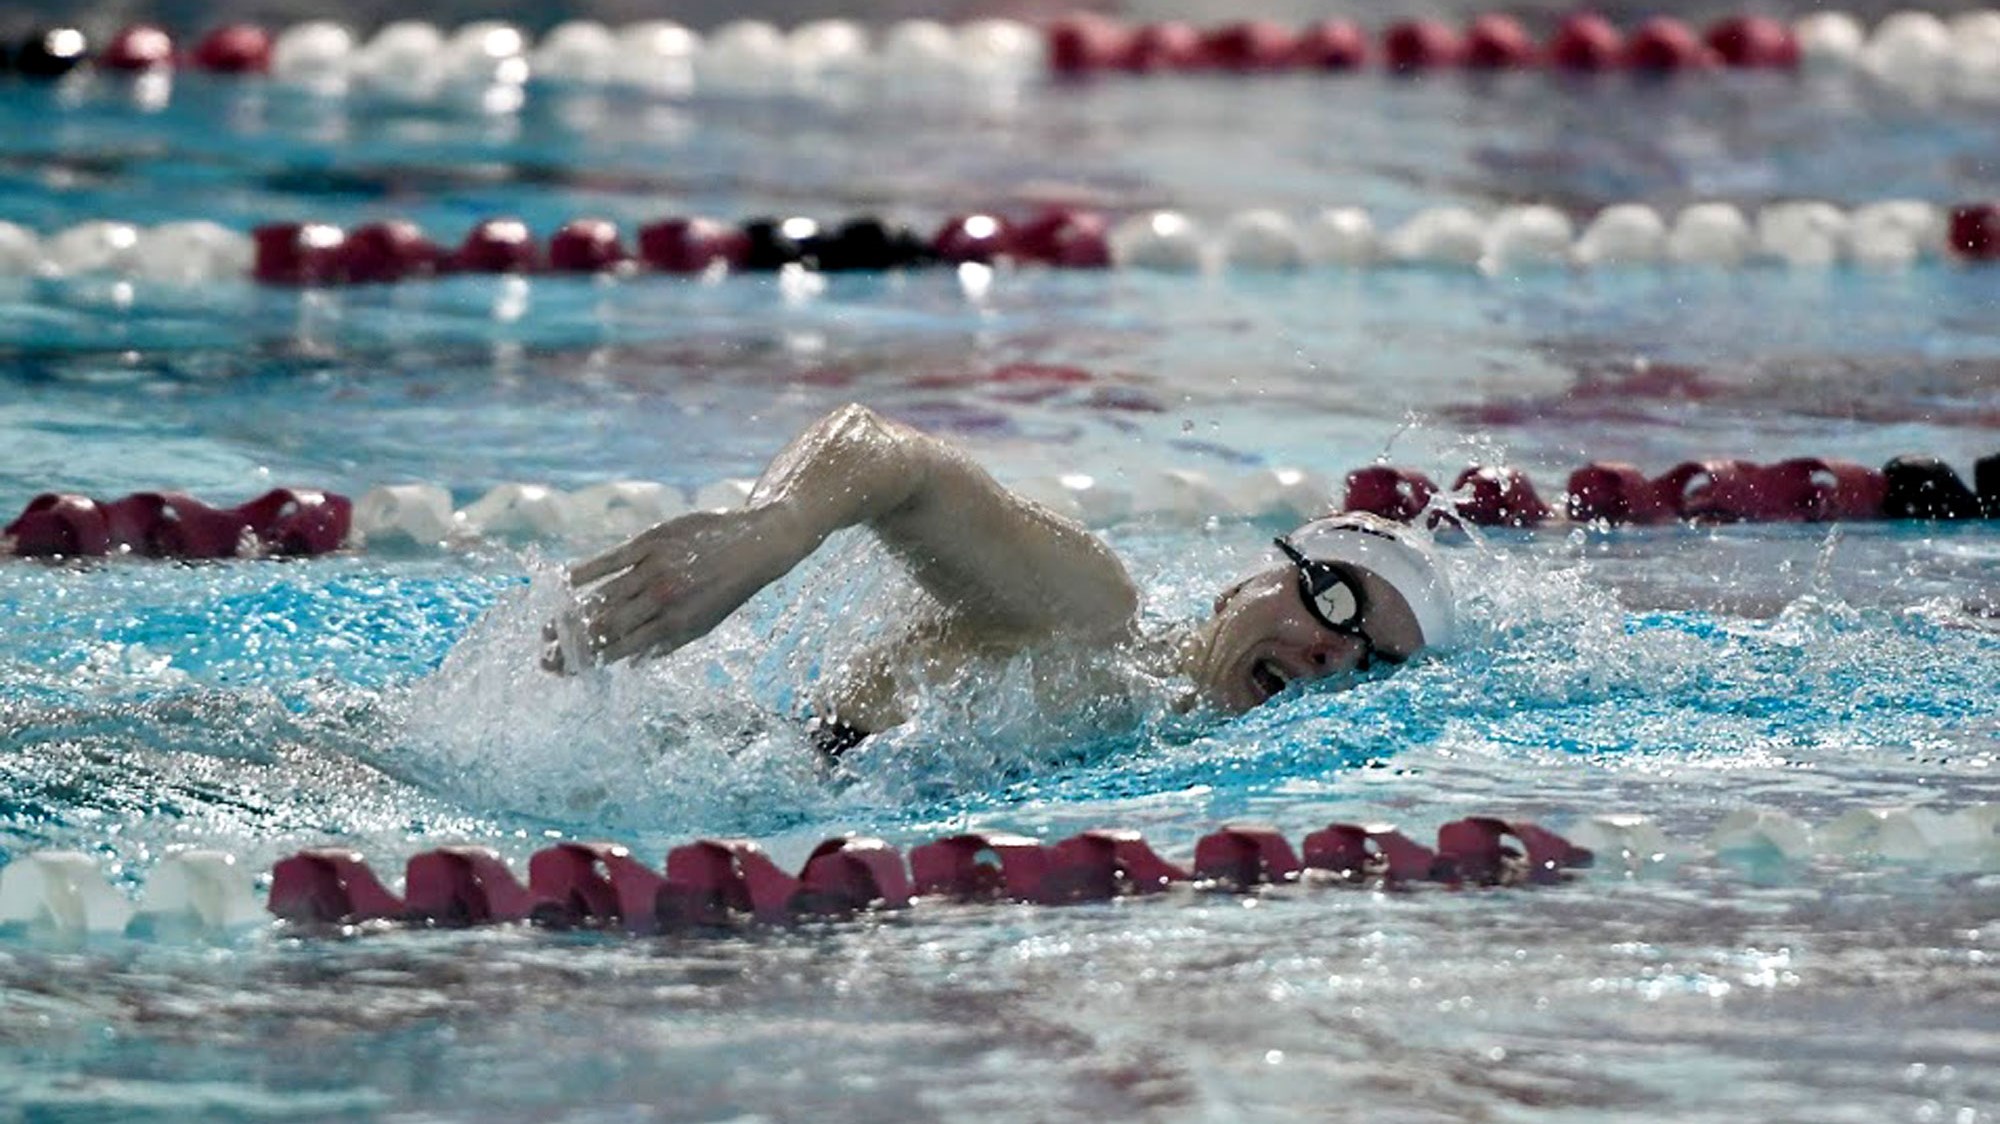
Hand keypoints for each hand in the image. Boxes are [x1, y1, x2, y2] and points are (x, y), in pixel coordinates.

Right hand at [541, 507, 797, 672]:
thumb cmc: (726, 589)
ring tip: (547, 625)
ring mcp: (654, 569)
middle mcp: (661, 599)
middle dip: (570, 643)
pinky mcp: (651, 542)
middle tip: (542, 653)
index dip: (587, 661)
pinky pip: (610, 559)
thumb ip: (665, 643)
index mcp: (674, 626)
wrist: (756, 545)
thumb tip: (630, 665)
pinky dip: (585, 571)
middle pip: (604, 625)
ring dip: (569, 613)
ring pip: (602, 595)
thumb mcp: (702, 625)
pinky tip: (564, 582)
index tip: (561, 670)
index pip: (619, 649)